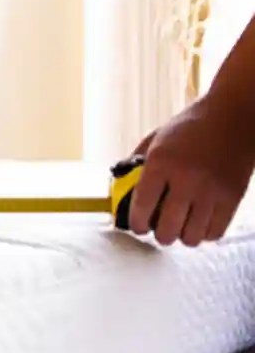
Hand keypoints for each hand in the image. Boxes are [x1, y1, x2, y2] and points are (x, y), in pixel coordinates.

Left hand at [129, 94, 254, 245]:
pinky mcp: (233, 198)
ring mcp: (211, 191)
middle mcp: (186, 180)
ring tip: (180, 226)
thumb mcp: (156, 138)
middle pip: (166, 230)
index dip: (136, 224)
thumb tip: (118, 185)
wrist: (234, 115)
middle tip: (158, 229)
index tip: (137, 227)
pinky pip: (214, 233)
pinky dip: (204, 234)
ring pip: (191, 237)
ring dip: (182, 236)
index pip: (141, 207)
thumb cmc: (191, 126)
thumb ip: (136, 162)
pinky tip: (199, 223)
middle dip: (158, 235)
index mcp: (161, 163)